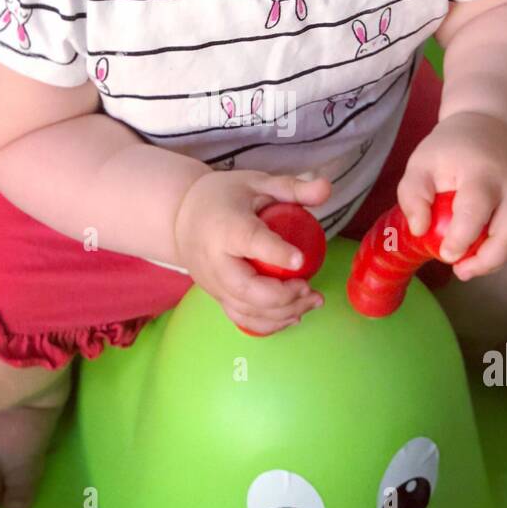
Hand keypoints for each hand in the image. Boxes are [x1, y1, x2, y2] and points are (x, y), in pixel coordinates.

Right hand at [173, 169, 332, 333]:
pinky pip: (242, 319)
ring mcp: (214, 284)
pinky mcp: (216, 297)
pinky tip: (293, 316)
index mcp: (226, 227)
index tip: (301, 261)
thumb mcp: (256, 183)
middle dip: (284, 297)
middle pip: (247, 289)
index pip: (250, 241)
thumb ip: (292, 188)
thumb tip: (326, 186)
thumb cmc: (223, 197)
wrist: (179, 216)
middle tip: (310, 288)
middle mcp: (215, 261)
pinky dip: (269, 324)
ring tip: (312, 301)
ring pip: (247, 311)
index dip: (276, 253)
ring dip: (283, 313)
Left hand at [395, 112, 506, 279]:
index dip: (462, 238)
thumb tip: (419, 230)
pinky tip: (480, 254)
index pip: (476, 210)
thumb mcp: (422, 163)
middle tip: (460, 271)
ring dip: (495, 261)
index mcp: (482, 172)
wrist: (493, 127)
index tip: (446, 254)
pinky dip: (502, 251)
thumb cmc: (451, 149)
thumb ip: (413, 195)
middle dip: (487, 261)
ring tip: (466, 268)